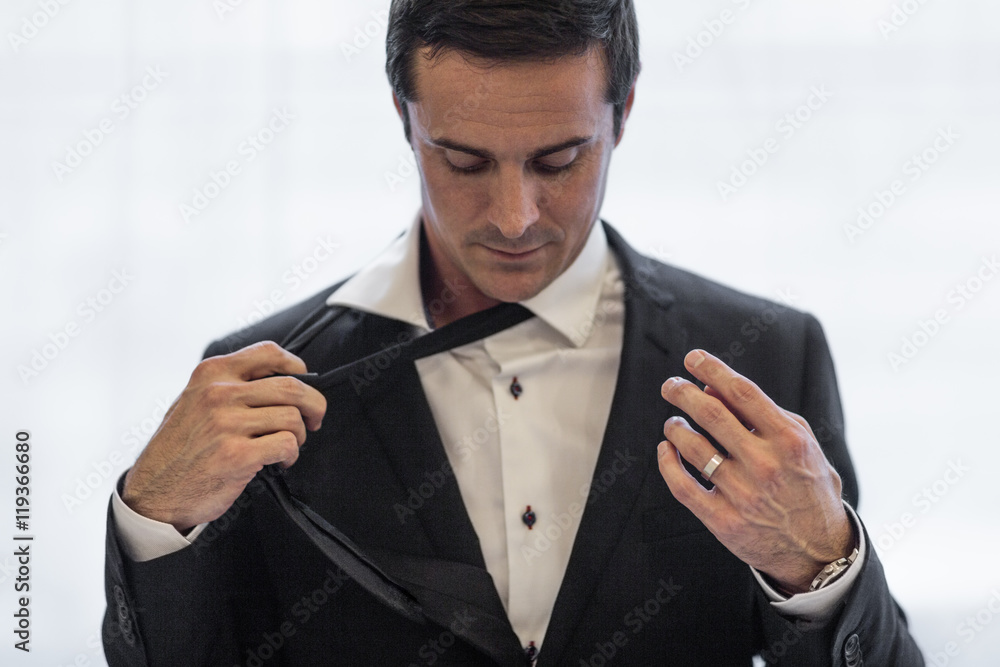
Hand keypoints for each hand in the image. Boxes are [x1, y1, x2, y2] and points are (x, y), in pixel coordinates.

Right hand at [122, 341, 326, 532]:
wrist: (152, 493)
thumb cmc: (178, 449)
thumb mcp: (193, 400)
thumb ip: (229, 385)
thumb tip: (280, 379)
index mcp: (211, 374)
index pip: (269, 352)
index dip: (297, 366)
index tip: (305, 380)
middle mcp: (219, 394)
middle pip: (292, 386)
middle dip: (314, 405)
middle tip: (314, 420)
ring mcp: (227, 423)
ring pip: (293, 417)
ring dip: (299, 435)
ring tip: (287, 446)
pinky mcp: (237, 454)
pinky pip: (286, 444)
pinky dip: (291, 454)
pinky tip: (280, 461)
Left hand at [656, 349, 852, 592]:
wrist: (818, 551)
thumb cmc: (807, 486)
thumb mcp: (799, 444)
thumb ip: (761, 414)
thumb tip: (713, 387)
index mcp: (789, 440)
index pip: (742, 393)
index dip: (712, 370)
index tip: (693, 359)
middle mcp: (765, 465)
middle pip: (711, 414)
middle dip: (683, 393)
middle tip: (671, 385)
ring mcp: (743, 495)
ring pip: (692, 447)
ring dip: (675, 427)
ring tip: (674, 422)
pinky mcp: (724, 521)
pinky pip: (682, 486)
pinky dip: (667, 462)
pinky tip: (667, 449)